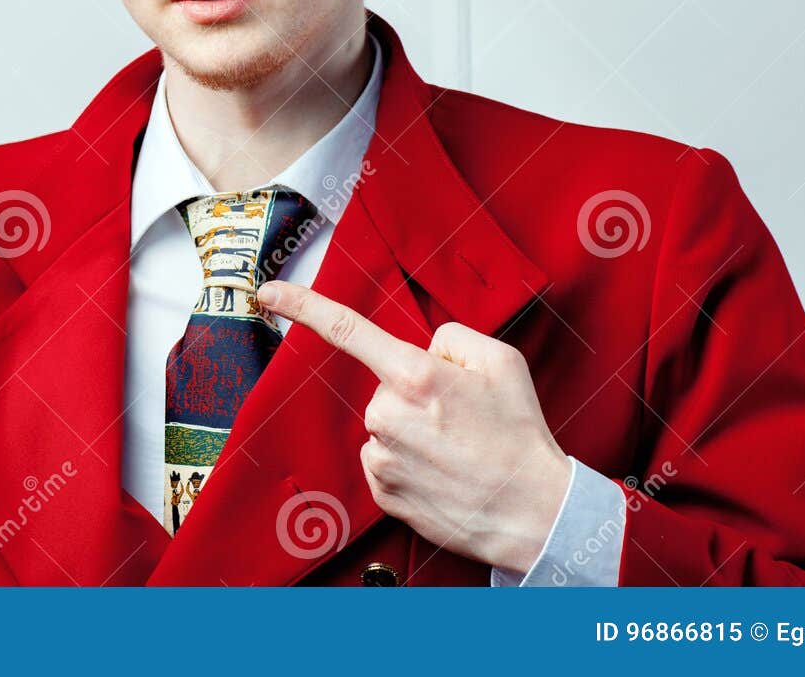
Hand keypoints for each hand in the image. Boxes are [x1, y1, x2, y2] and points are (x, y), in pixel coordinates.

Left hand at [257, 279, 570, 575]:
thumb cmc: (520, 434)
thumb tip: (423, 350)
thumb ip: (451, 339)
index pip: (346, 329)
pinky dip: (408, 463)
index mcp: (414, 375)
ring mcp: (382, 457)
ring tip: (457, 450)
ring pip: (384, 426)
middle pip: (385, 387)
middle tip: (461, 419)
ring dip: (412, 432)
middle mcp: (388, 415)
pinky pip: (384, 461)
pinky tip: (442, 473)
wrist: (535, 513)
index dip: (303, 305)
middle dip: (415, 394)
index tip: (268, 291)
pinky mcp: (383, 493)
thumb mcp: (500, 361)